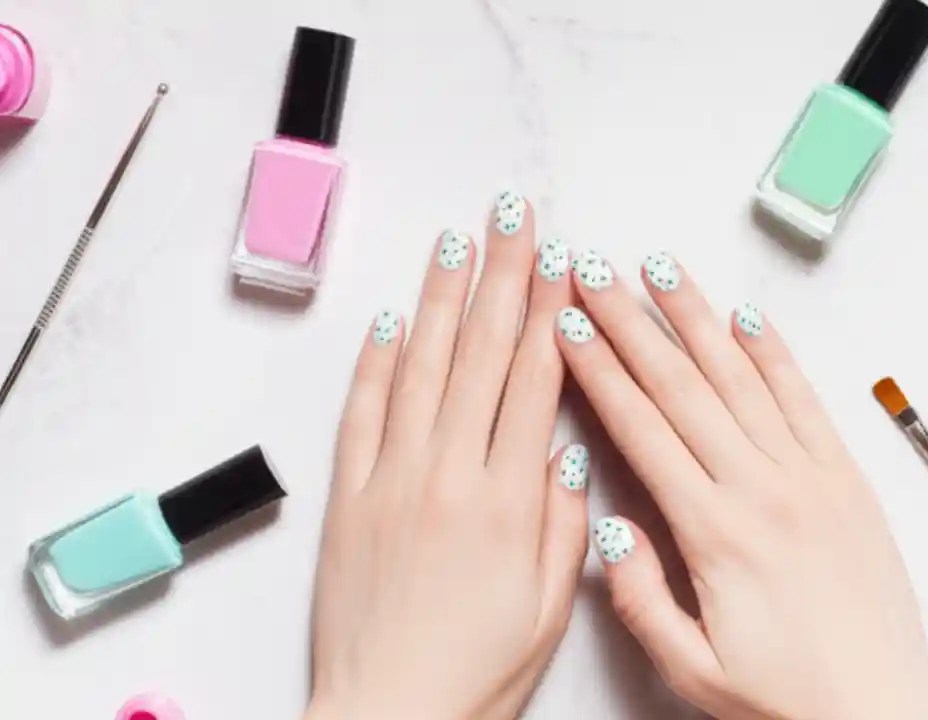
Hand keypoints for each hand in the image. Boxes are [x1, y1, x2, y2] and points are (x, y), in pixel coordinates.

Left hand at [307, 195, 587, 719]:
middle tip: (513, 215)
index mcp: (510, 503)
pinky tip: (395, 318)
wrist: (387, 716)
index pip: (536, 381)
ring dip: (443, 297)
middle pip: (482, 353)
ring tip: (459, 241)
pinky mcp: (349, 497)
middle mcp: (449, 475)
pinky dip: (377, 360)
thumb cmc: (474, 675)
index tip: (562, 259)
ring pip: (423, 366)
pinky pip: (363, 413)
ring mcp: (392, 479)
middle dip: (503, 273)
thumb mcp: (550, 610)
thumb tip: (571, 456)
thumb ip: (566, 526)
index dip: (550, 311)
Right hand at [556, 251, 927, 718]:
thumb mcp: (692, 668)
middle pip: (682, 385)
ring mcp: (810, 475)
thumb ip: (640, 598)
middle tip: (595, 271)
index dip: (598, 369)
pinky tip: (747, 315)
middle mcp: (762, 487)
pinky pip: (805, 399)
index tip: (568, 323)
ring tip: (661, 268)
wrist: (884, 712)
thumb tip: (611, 528)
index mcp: (714, 532)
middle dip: (631, 321)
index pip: (641, 428)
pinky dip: (774, 352)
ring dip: (696, 316)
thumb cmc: (788, 698)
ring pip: (741, 376)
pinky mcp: (847, 477)